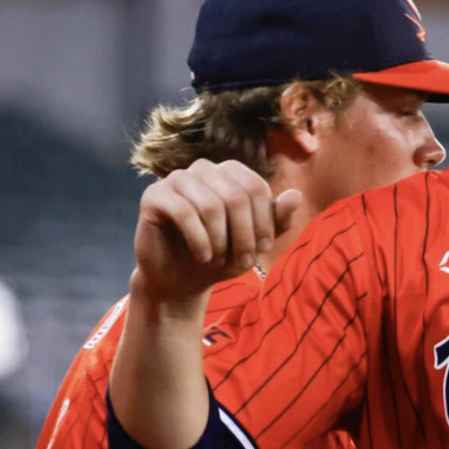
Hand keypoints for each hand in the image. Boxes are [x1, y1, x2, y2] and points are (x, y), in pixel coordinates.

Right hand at [132, 159, 300, 304]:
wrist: (180, 280)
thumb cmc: (220, 256)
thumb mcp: (254, 242)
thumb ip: (277, 220)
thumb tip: (296, 195)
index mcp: (229, 172)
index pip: (256, 187)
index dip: (264, 222)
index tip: (262, 249)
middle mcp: (203, 169)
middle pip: (236, 196)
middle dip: (244, 235)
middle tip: (243, 262)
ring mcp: (176, 179)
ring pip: (211, 204)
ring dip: (221, 241)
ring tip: (219, 260)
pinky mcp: (153, 196)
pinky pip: (183, 212)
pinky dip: (199, 240)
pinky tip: (203, 257)